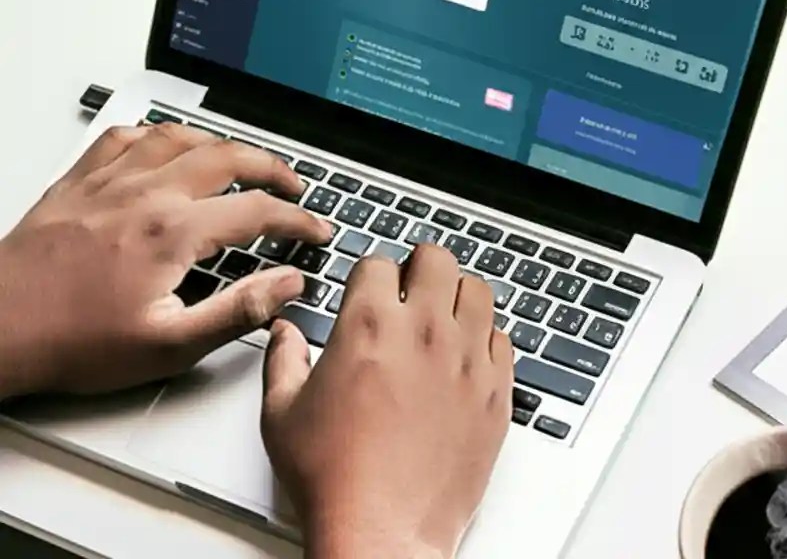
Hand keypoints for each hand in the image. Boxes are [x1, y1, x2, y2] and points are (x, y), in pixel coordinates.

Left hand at [0, 123, 331, 398]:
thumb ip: (238, 310)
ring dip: (223, 144)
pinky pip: (125, 137)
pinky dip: (157, 134)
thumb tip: (286, 284)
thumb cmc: (71, 342)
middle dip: (273, 167)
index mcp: (172, 233)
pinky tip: (166, 145)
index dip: (299, 220)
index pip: (259, 211)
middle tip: (294, 185)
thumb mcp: (171, 345)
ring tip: (244, 159)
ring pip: (180, 136)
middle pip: (228, 158)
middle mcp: (144, 196)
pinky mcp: (78, 183)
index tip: (315, 232)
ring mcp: (109, 183)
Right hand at [261, 246, 513, 558]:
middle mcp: (425, 333)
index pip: (379, 262)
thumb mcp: (281, 413)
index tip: (370, 288)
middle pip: (437, 259)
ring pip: (478, 291)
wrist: (382, 529)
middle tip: (411, 288)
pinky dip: (485, 339)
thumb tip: (286, 332)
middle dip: (420, 267)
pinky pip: (503, 340)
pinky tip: (467, 356)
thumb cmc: (334, 478)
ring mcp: (467, 360)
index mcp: (369, 327)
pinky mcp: (496, 392)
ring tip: (443, 315)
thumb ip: (283, 359)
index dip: (370, 274)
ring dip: (458, 295)